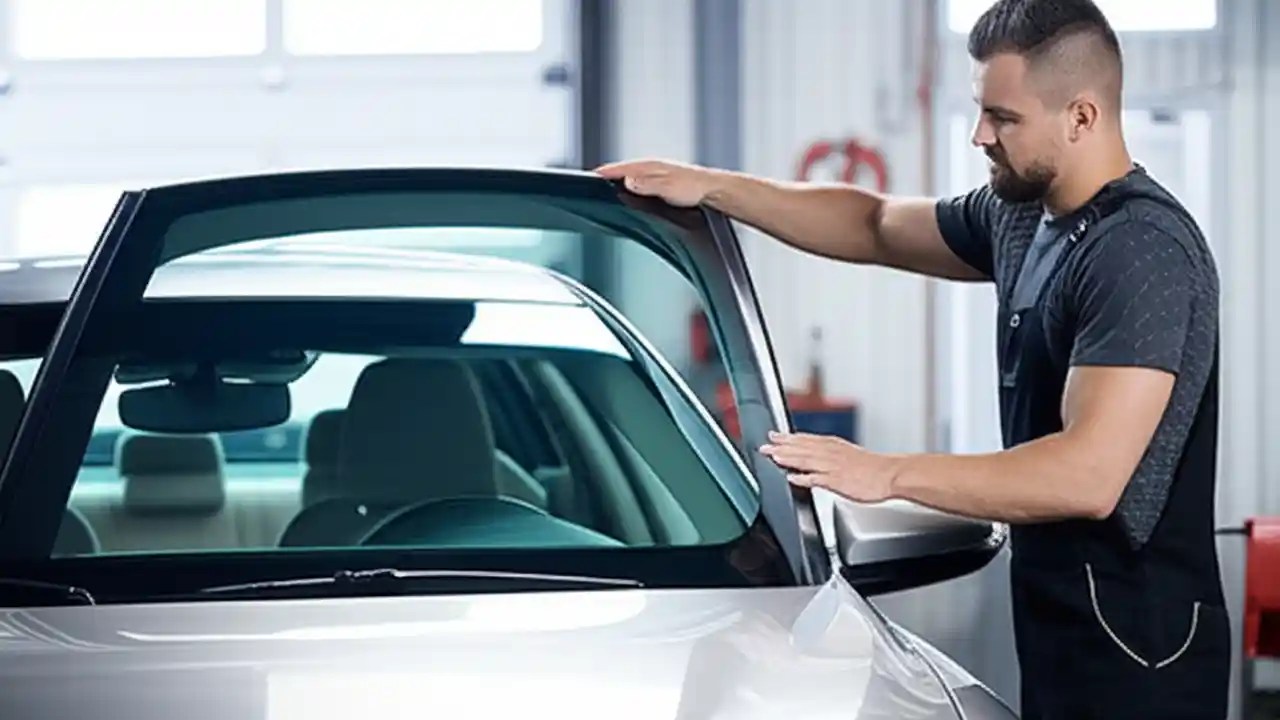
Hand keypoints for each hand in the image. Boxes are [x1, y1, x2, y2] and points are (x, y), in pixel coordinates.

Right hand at [593, 158, 720, 206]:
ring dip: (622, 181)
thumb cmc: (694, 188)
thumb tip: (627, 181)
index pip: (621, 168)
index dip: (605, 173)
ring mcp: (659, 174)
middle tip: (596, 182)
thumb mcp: (668, 187)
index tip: (592, 176)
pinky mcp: (664, 182)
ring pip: (634, 176)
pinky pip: (642, 183)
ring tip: (611, 188)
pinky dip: (634, 186)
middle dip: (611, 176)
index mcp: (650, 166)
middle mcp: (653, 167)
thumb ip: (647, 184)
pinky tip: (634, 194)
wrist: (713, 191)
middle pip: (624, 171)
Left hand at [758, 431, 897, 502]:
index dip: (788, 437)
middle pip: (801, 447)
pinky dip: (803, 477)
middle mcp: (830, 453)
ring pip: (805, 459)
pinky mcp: (837, 481)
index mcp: (833, 445)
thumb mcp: (850, 454)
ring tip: (772, 456)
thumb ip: (832, 454)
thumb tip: (819, 455)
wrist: (890, 474)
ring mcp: (832, 467)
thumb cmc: (873, 467)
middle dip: (781, 446)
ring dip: (787, 457)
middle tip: (764, 445)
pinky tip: (791, 477)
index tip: (774, 435)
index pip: (806, 439)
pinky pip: (816, 479)